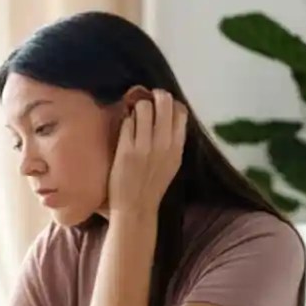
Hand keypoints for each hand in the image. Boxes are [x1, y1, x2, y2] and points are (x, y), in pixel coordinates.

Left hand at [107, 89, 188, 218]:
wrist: (136, 208)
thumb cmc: (152, 185)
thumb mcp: (172, 162)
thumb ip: (173, 140)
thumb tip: (171, 114)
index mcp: (177, 147)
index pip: (180, 111)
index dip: (169, 104)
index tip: (160, 107)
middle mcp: (164, 144)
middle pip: (163, 102)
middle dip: (153, 97)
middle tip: (145, 103)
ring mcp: (144, 147)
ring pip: (143, 107)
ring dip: (136, 108)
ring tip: (133, 117)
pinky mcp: (126, 151)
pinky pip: (127, 122)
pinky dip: (125, 121)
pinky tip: (125, 129)